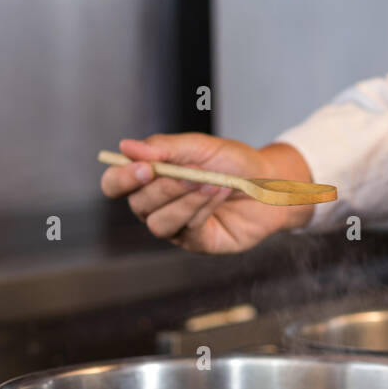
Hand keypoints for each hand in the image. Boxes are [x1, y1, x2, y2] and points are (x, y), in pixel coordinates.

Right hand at [100, 134, 314, 252]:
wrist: (271, 183)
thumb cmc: (235, 163)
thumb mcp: (201, 146)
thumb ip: (165, 148)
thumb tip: (125, 146)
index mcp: (151, 179)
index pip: (116, 184)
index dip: (122, 178)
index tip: (144, 168)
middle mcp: (157, 206)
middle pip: (138, 204)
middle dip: (164, 187)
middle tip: (191, 174)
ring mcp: (176, 226)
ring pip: (159, 222)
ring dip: (185, 200)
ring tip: (212, 182)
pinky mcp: (197, 242)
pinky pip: (188, 230)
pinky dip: (203, 208)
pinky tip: (219, 192)